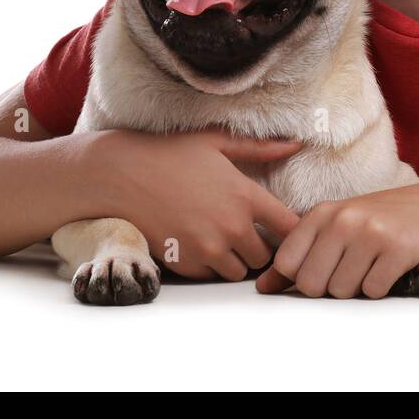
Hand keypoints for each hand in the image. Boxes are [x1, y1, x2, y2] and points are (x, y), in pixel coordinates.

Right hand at [95, 128, 302, 281]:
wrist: (121, 175)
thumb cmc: (170, 153)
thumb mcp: (217, 142)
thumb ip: (260, 147)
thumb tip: (296, 145)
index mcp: (245, 195)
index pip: (289, 228)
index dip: (291, 231)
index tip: (280, 228)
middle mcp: (232, 227)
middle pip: (265, 256)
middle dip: (258, 247)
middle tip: (244, 231)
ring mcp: (208, 248)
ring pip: (239, 271)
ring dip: (235, 260)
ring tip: (220, 238)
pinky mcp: (185, 264)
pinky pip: (211, 276)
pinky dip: (209, 266)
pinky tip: (198, 243)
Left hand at [255, 183, 418, 299]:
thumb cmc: (378, 222)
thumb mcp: (335, 229)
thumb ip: (297, 257)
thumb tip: (263, 288)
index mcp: (322, 213)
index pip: (287, 264)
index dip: (302, 277)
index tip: (323, 267)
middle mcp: (343, 218)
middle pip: (311, 284)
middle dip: (329, 287)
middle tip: (351, 269)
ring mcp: (370, 232)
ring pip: (342, 291)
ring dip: (357, 287)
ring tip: (372, 264)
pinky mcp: (398, 248)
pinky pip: (373, 291)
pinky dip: (381, 287)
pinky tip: (390, 266)